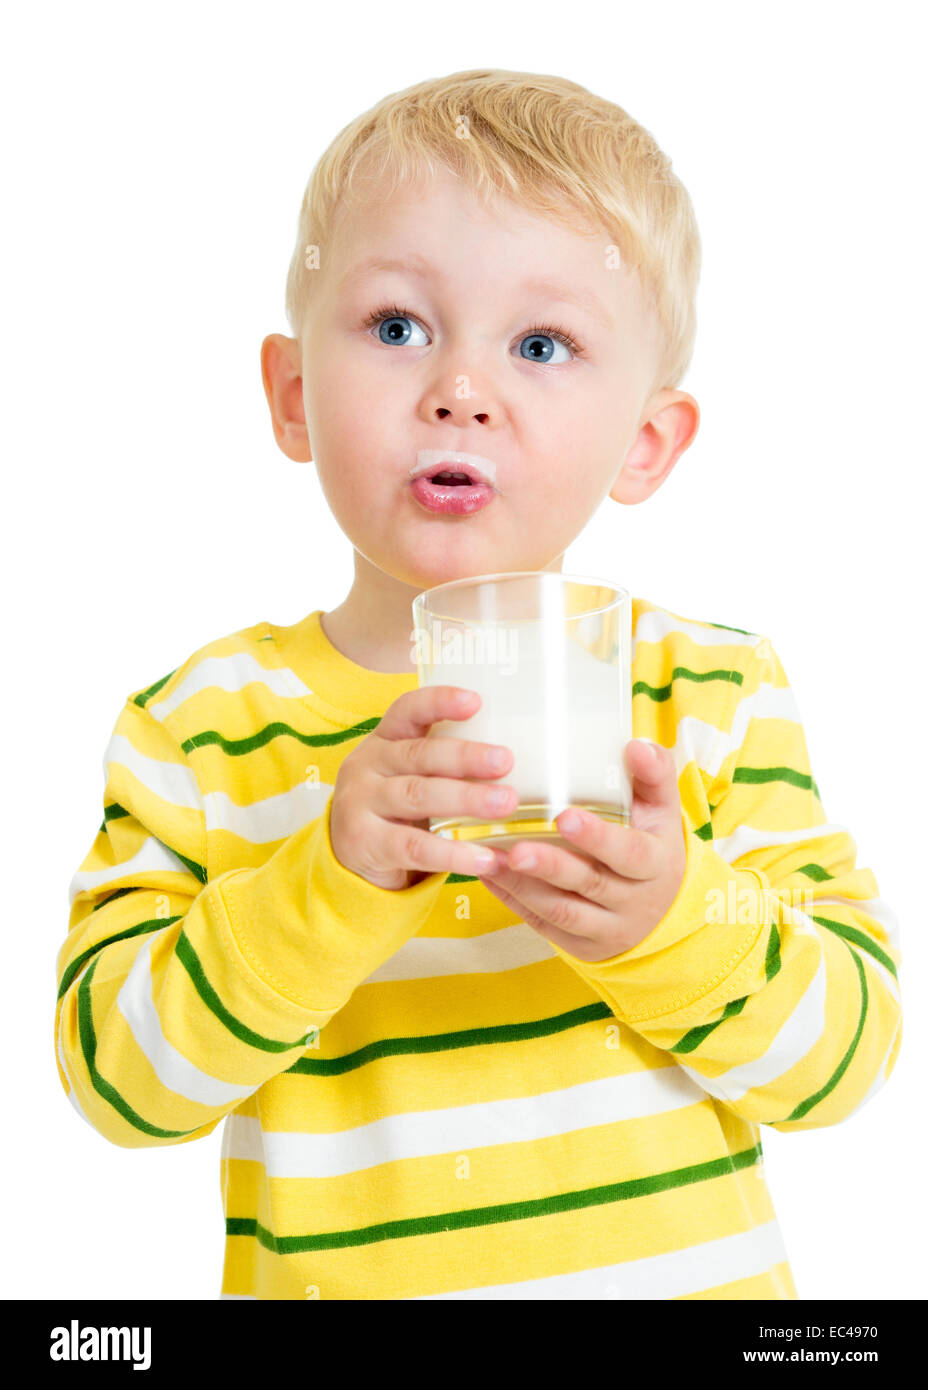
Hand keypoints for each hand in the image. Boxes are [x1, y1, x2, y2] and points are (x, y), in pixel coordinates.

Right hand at [329, 686, 518, 890]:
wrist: (347, 855)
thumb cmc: (396, 806)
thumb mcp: (410, 775)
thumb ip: (446, 764)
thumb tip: (518, 762)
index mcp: (384, 739)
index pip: (407, 710)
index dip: (439, 702)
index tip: (475, 701)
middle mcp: (367, 764)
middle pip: (420, 755)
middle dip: (466, 756)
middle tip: (506, 761)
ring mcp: (360, 803)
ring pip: (418, 796)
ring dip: (465, 799)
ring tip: (505, 804)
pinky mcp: (363, 842)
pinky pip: (414, 847)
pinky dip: (453, 854)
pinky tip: (484, 858)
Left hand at [476, 739, 686, 961]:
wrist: (662, 916)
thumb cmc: (652, 847)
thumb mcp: (663, 813)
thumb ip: (653, 775)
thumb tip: (635, 744)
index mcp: (656, 864)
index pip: (629, 853)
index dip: (598, 838)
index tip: (565, 816)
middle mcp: (633, 901)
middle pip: (589, 883)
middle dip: (551, 866)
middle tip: (516, 848)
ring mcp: (605, 928)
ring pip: (561, 910)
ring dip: (522, 885)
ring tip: (487, 859)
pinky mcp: (578, 945)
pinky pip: (543, 925)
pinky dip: (513, 900)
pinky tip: (487, 874)